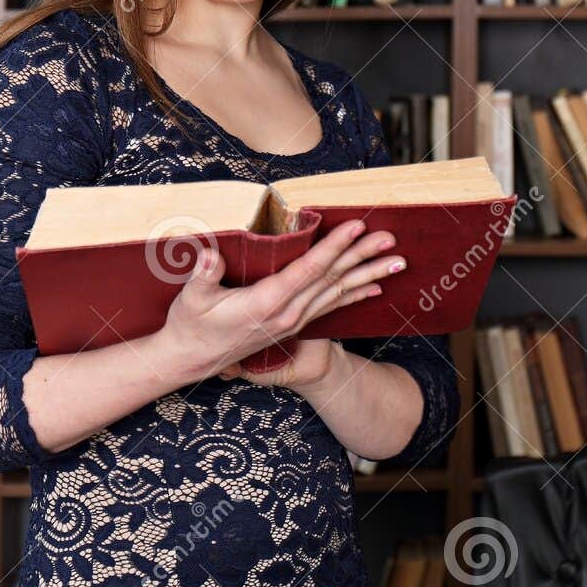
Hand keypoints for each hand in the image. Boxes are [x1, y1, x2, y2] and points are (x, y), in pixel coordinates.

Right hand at [150, 219, 403, 385]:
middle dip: (362, 256)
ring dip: (368, 274)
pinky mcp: (293, 324)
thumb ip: (204, 276)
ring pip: (338, 293)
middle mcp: (288, 313)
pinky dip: (355, 295)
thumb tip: (213, 256)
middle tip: (389, 238)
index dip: (333, 247)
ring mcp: (293, 321)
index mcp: (268, 303)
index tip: (355, 227)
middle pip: (332, 280)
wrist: (191, 360)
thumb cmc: (190, 324)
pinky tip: (375, 287)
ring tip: (396, 261)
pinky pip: (331, 306)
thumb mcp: (192, 299)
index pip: (309, 270)